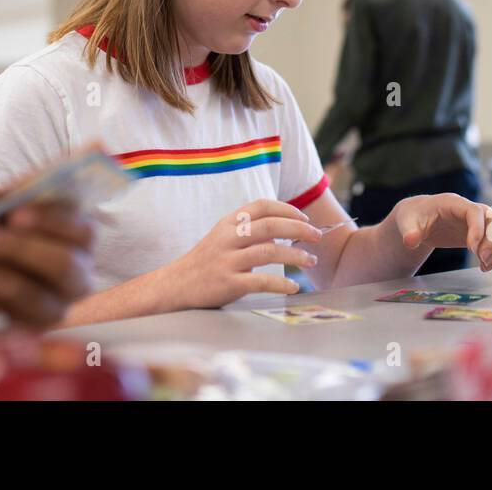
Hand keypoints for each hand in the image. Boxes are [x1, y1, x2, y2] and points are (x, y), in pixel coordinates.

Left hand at [0, 203, 93, 328]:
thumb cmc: (5, 224)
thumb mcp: (10, 204)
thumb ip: (6, 200)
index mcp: (82, 242)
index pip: (82, 232)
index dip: (52, 221)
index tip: (16, 213)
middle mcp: (76, 280)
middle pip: (60, 266)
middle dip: (17, 248)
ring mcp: (49, 309)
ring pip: (22, 293)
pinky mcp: (19, 328)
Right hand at [160, 199, 323, 308]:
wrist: (174, 285)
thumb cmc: (205, 262)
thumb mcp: (223, 239)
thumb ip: (248, 233)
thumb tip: (280, 235)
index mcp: (228, 223)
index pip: (261, 206)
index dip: (286, 209)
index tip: (304, 218)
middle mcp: (228, 238)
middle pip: (270, 225)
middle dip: (298, 229)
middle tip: (317, 236)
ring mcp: (227, 260)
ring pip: (269, 251)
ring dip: (295, 255)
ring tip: (311, 261)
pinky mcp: (228, 283)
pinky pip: (261, 281)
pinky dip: (281, 283)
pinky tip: (293, 286)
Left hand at [392, 193, 491, 270]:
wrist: (416, 219)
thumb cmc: (412, 218)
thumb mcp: (406, 223)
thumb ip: (410, 232)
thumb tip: (410, 241)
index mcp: (452, 203)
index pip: (474, 211)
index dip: (477, 229)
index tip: (472, 249)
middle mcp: (468, 209)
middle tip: (483, 259)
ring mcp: (475, 220)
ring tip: (485, 266)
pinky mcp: (477, 231)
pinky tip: (484, 266)